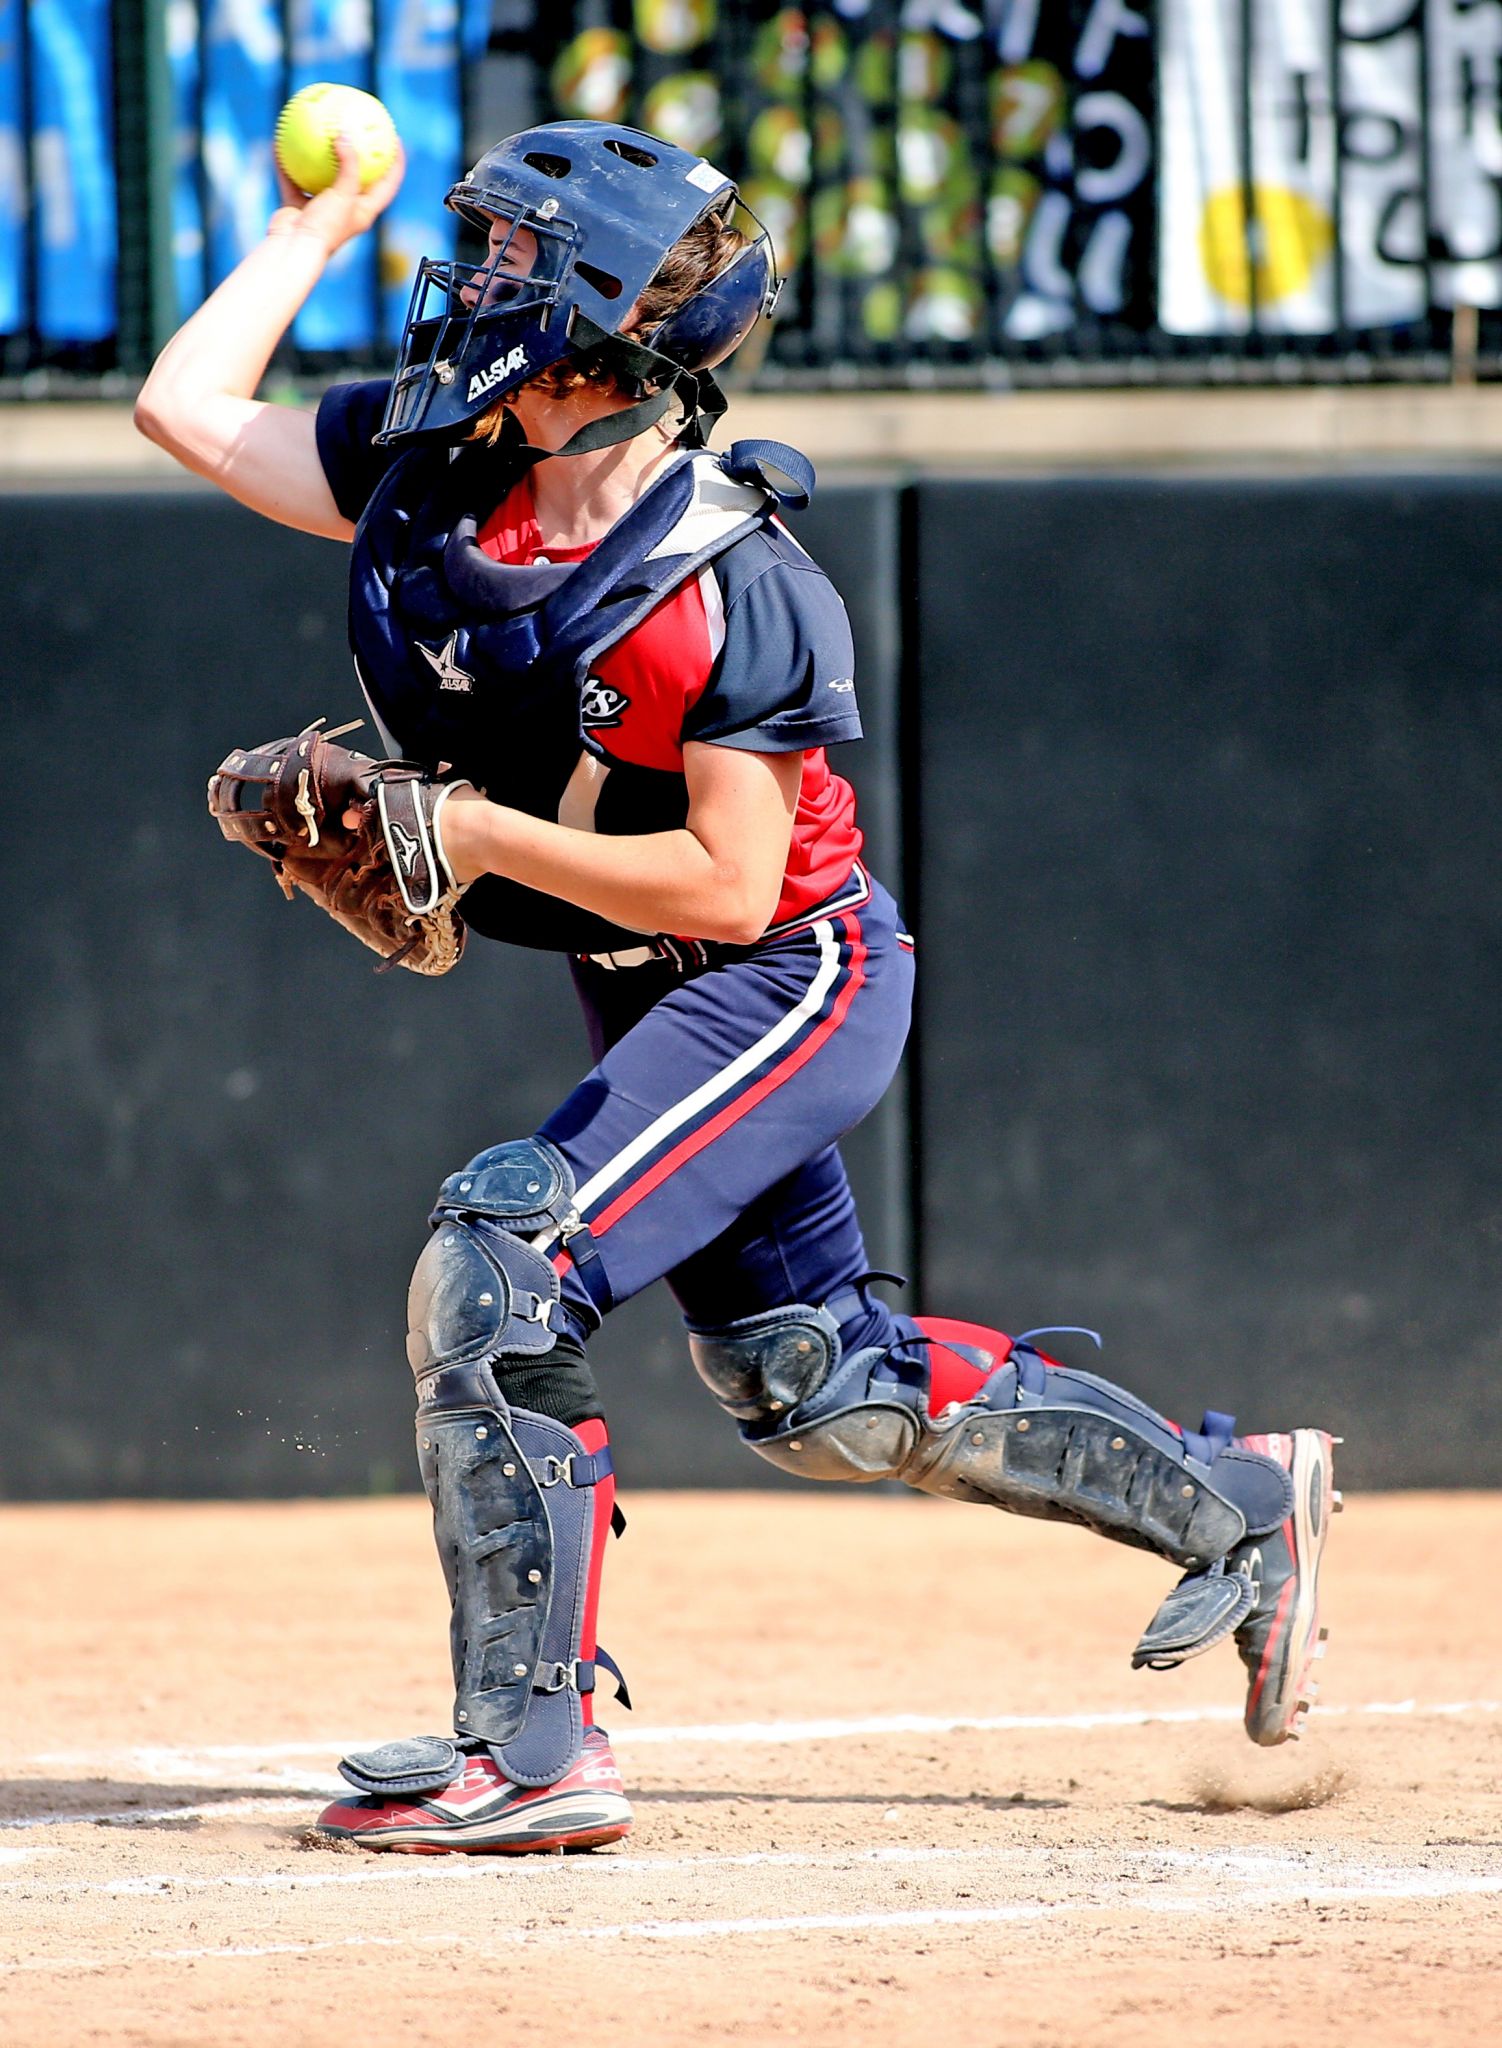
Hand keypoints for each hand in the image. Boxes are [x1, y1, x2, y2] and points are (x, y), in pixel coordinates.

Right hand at [267, 132, 404, 259]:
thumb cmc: (325, 228)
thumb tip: (345, 133)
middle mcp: (345, 208)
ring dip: (320, 155)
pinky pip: (293, 179)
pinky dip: (287, 163)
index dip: (396, 161)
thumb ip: (348, 164)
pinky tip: (281, 141)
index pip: (389, 183)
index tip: (396, 138)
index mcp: (364, 210)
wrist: (295, 249)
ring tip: (321, 130)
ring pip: (323, 176)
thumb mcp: (344, 194)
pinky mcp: (299, 206)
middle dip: (360, 153)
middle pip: (358, 177)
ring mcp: (321, 207)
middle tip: (360, 127)